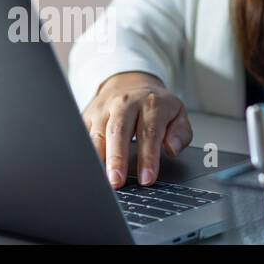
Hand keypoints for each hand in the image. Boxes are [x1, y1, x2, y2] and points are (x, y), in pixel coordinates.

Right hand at [83, 72, 192, 188]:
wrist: (129, 82)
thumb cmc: (154, 105)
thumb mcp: (178, 114)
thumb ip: (181, 133)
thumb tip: (171, 149)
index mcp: (150, 104)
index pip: (149, 133)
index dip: (148, 158)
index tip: (147, 178)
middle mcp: (125, 104)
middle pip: (118, 131)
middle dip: (117, 158)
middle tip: (117, 181)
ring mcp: (103, 109)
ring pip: (97, 133)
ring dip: (97, 158)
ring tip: (100, 180)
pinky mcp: (87, 116)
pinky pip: (82, 135)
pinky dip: (84, 153)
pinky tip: (88, 169)